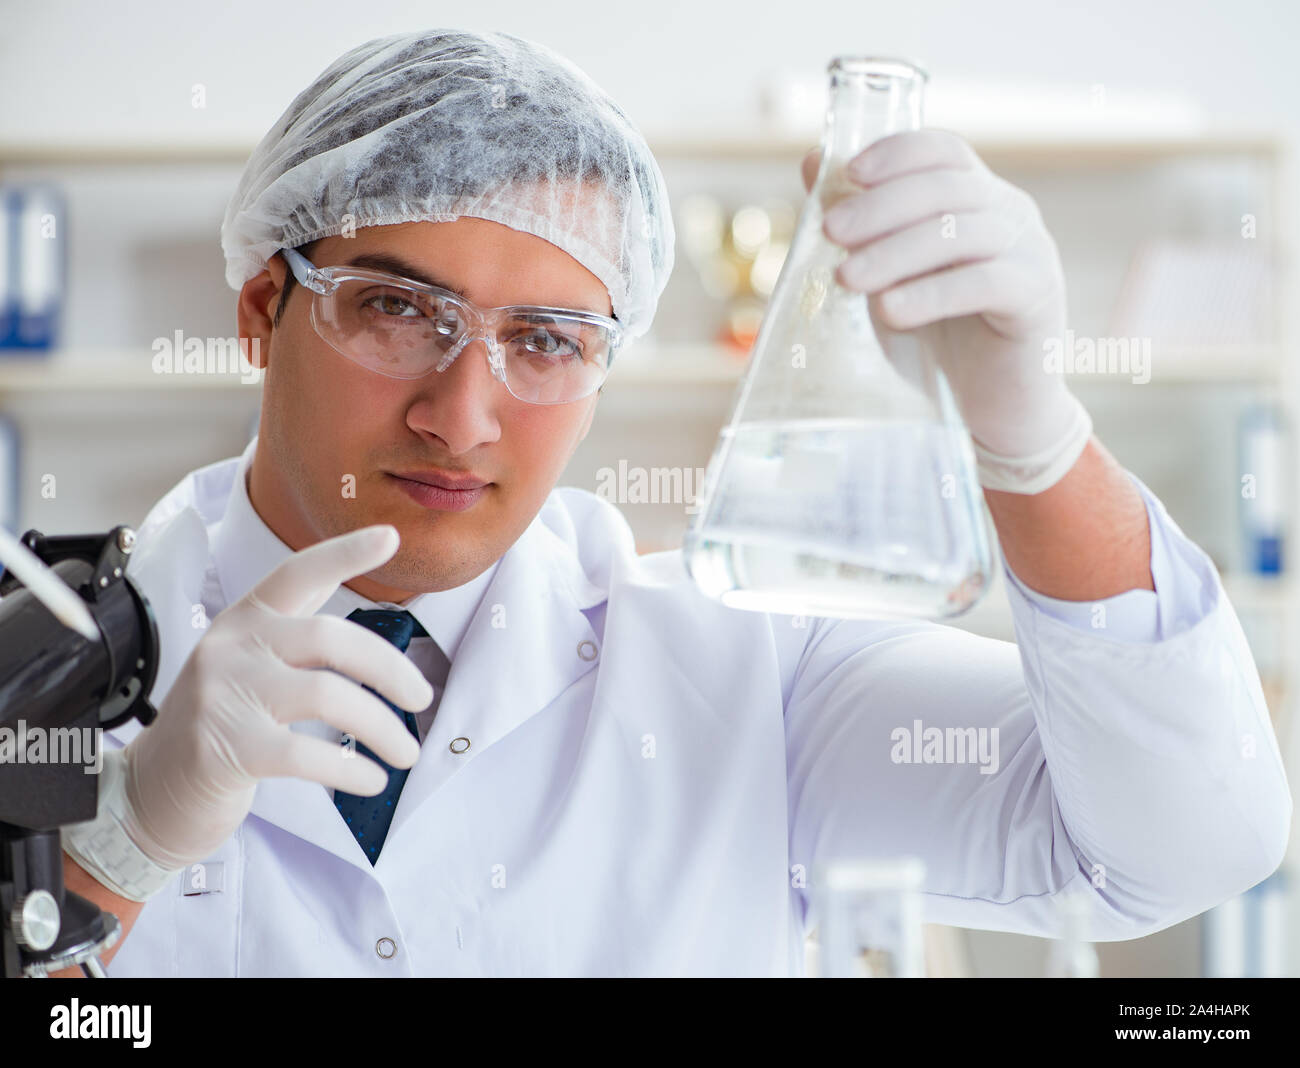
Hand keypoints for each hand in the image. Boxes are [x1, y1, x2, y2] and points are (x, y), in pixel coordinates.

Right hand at [118, 524, 432, 871]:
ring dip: (382, 728)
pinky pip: (306, 754)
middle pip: (330, 639)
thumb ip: (299, 636)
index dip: (344, 553)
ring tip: (407, 753)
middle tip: (423, 697)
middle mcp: (233, 647)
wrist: (152, 792)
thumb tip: (372, 639)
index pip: (297, 573)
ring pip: (327, 696)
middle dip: (391, 669)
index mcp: (246, 620)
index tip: (390, 538)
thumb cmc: (222, 725)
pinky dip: (351, 770)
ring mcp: (224, 696)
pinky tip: (372, 781)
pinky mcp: (225, 748)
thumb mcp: (251, 665)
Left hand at [801, 131, 1090, 491]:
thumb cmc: (938, 339)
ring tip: (848, 278)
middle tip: (832, 232)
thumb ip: (861, 225)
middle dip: (881, 206)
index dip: (897, 153)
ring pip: (962, 232)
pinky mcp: (1037, 299)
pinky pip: (985, 283)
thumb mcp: (891, 277)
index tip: (849, 174)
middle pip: (947, 186)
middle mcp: (1010, 215)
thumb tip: (815, 164)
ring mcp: (1031, 253)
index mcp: (976, 198)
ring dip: (897, 251)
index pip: (943, 151)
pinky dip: (932, 293)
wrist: (995, 408)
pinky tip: (891, 311)